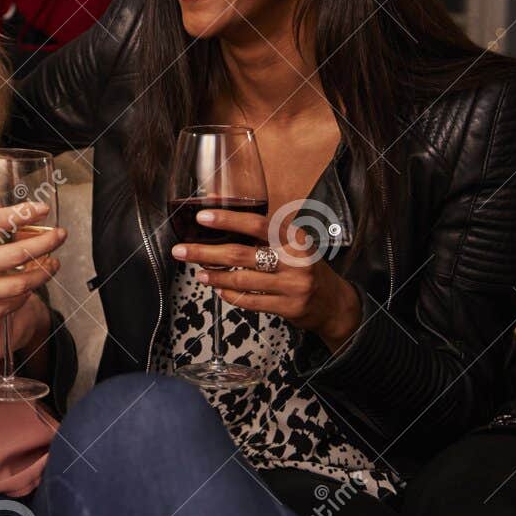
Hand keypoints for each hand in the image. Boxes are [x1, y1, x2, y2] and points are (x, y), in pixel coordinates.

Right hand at [0, 202, 64, 358]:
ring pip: (20, 284)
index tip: (42, 208)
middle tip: (60, 235)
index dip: (23, 213)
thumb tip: (1, 228)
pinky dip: (23, 294)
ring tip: (52, 264)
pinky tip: (28, 287)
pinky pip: (8, 306)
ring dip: (42, 272)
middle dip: (46, 243)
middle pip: (17, 254)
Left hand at [170, 206, 362, 350]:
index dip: (228, 220)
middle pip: (241, 254)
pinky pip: (250, 301)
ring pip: (242, 280)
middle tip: (181, 250)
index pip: (258, 224)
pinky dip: (231, 295)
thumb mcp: (293, 244)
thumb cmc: (306, 267)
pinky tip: (219, 290)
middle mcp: (295, 260)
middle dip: (205, 252)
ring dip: (215, 277)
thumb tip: (221, 207)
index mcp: (295, 238)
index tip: (202, 217)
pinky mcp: (289, 307)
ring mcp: (293, 286)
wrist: (334, 303)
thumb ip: (263, 231)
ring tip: (199, 273)